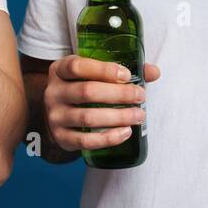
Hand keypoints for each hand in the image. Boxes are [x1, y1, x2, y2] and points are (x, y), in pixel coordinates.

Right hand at [44, 55, 159, 152]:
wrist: (58, 113)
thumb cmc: (81, 87)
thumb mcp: (92, 73)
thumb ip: (121, 71)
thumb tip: (154, 72)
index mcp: (59, 70)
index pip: (77, 66)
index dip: (103, 70)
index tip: (126, 75)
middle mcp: (53, 92)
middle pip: (86, 92)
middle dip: (119, 94)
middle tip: (140, 96)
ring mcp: (55, 116)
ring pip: (87, 118)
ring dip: (118, 117)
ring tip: (139, 115)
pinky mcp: (61, 138)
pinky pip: (85, 141)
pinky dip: (108, 138)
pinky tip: (126, 133)